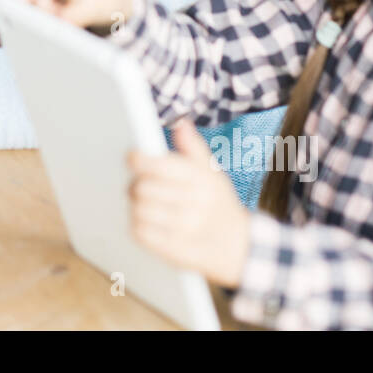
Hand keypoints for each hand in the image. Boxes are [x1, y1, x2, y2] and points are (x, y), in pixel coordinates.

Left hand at [128, 121, 251, 287]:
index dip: (138, 159)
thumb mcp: (212, 173)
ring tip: (145, 203)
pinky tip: (148, 220)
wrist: (239, 247)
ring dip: (137, 205)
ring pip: (138, 209)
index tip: (133, 157)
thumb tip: (181, 123)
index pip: (159, 166)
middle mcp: (194, 203)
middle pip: (142, 187)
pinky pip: (140, 231)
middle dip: (137, 183)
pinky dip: (138, 224)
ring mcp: (184, 228)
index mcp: (201, 180)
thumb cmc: (220, 204)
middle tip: (141, 183)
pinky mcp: (172, 249)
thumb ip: (193, 147)